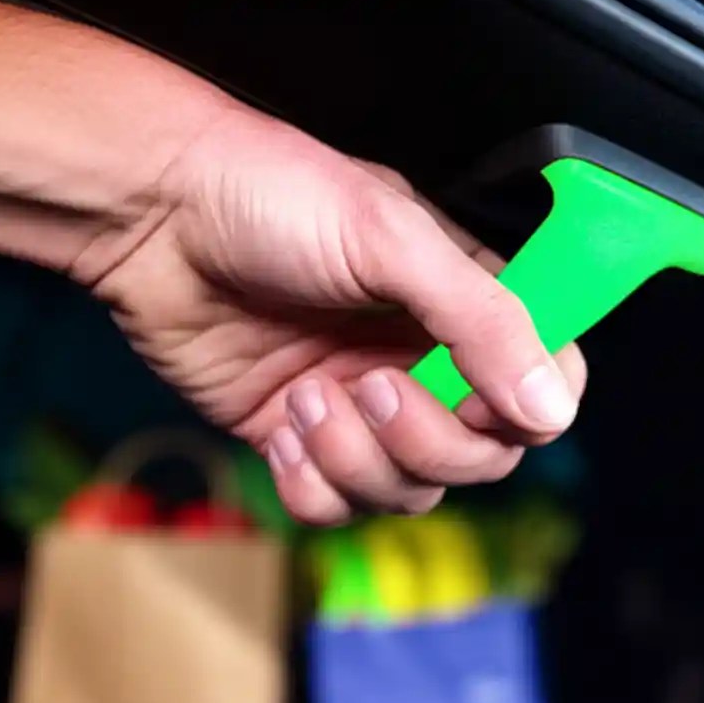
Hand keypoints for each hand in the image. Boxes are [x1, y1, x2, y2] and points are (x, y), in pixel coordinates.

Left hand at [72, 109, 586, 523]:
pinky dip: (313, 486)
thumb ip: (484, 321)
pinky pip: (336, 505)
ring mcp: (365, 407)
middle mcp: (426, 362)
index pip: (545, 384)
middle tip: (373, 387)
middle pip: (482, 456)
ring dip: (358, 458)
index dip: (530, 410)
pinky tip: (283, 430)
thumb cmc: (274, 197)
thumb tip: (550, 404)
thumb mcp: (393, 240)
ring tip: (308, 397)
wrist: (153, 215)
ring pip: (409, 490)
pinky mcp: (302, 439)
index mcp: (467, 304)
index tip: (487, 401)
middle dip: (428, 440)